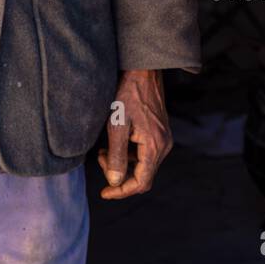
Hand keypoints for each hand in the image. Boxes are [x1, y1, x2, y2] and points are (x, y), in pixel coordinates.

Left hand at [97, 68, 171, 199]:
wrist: (142, 71)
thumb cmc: (128, 94)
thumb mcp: (117, 125)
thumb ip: (115, 155)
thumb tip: (114, 182)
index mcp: (155, 146)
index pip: (141, 182)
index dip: (122, 191)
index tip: (104, 193)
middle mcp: (164, 146)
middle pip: (142, 176)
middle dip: (119, 174)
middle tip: (100, 159)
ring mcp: (163, 140)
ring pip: (142, 165)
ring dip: (122, 164)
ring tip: (104, 151)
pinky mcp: (159, 133)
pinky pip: (144, 154)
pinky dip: (128, 154)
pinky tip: (113, 144)